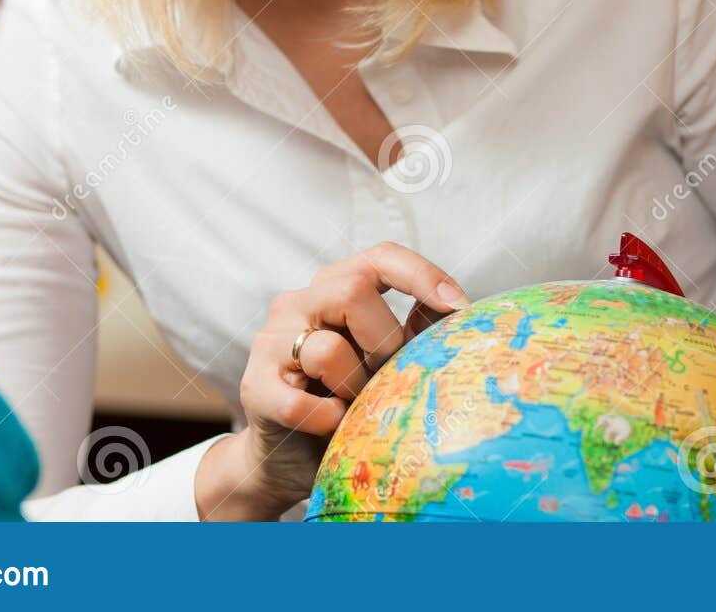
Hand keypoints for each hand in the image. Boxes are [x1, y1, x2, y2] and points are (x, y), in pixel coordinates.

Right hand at [195, 242, 469, 520]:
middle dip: (385, 341)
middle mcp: (299, 302)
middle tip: (389, 377)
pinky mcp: (255, 386)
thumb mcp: (389, 362)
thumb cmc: (350, 401)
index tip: (460, 306)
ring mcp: (271, 341)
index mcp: (337, 286)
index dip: (422, 274)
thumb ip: (417, 331)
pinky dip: (326, 419)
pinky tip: (333, 426)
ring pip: (328, 348)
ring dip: (356, 387)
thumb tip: (461, 312)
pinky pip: (299, 402)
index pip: (382, 256)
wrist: (290, 458)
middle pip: (353, 290)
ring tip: (357, 407)